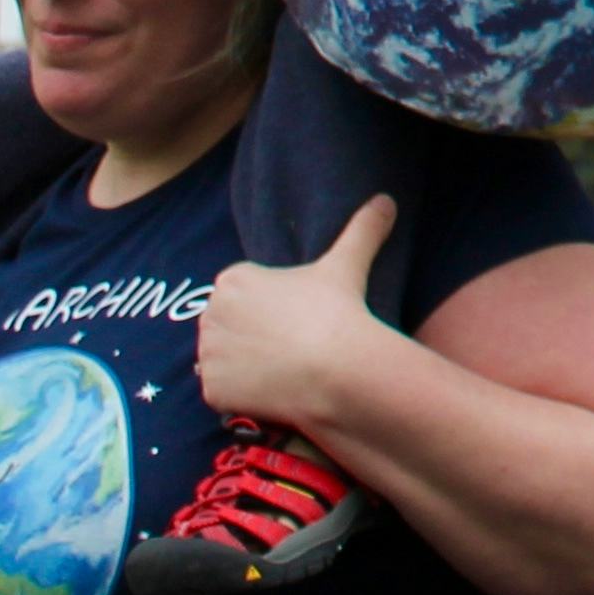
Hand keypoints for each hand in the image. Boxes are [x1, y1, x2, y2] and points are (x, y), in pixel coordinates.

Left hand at [196, 194, 400, 431]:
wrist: (335, 370)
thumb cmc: (336, 311)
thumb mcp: (348, 263)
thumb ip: (363, 228)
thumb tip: (385, 200)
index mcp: (234, 280)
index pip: (244, 295)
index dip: (272, 308)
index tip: (297, 318)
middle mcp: (211, 314)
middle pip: (230, 325)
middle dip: (252, 334)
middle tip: (291, 344)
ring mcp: (208, 354)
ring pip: (224, 358)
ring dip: (243, 364)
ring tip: (283, 368)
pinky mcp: (211, 389)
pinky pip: (221, 391)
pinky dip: (240, 394)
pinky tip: (271, 390)